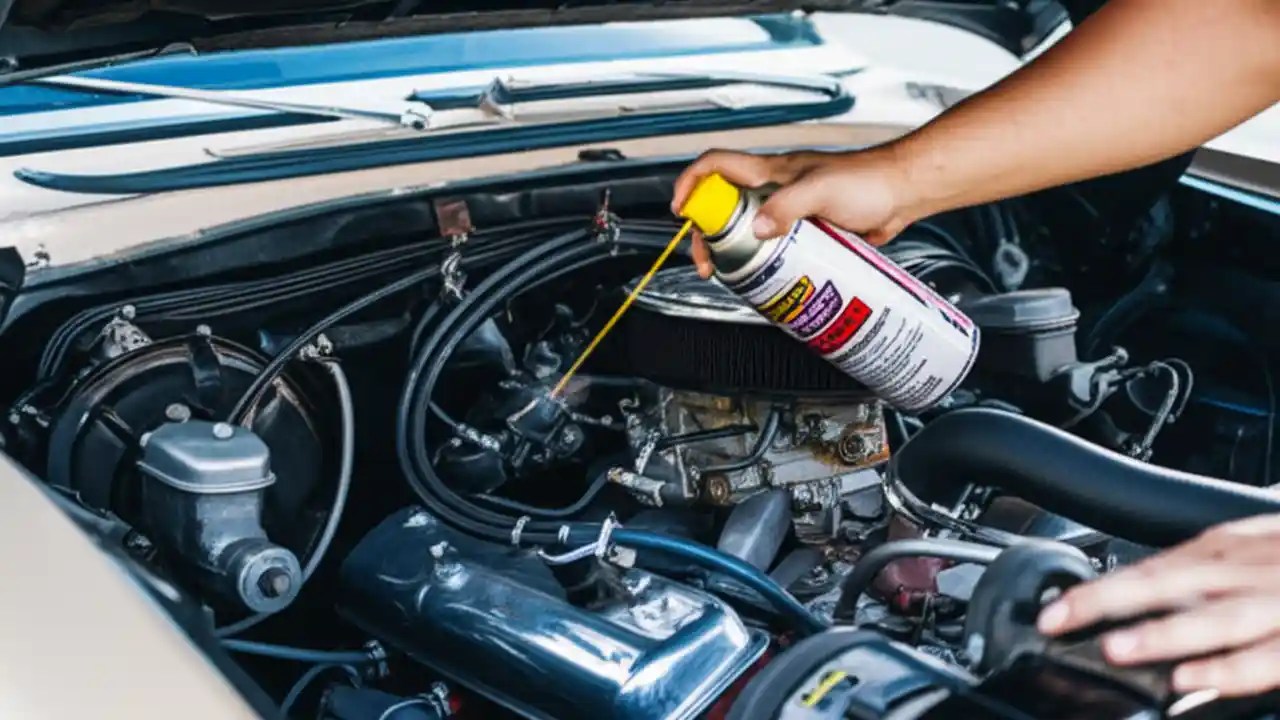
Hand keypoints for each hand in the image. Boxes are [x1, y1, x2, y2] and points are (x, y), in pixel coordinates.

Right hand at [670, 147, 917, 277]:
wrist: (902, 192)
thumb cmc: (869, 181)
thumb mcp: (822, 190)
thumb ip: (788, 207)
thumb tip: (757, 230)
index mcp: (771, 171)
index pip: (716, 165)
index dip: (691, 183)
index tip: (680, 210)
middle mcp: (774, 188)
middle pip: (723, 207)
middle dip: (707, 233)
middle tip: (709, 262)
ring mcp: (789, 209)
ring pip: (746, 229)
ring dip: (733, 250)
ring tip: (732, 274)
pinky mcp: (806, 230)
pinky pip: (774, 245)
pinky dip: (763, 260)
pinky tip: (767, 277)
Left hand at [1037, 514, 1279, 697]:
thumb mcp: (1244, 549)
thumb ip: (1196, 570)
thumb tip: (1132, 593)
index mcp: (1225, 550)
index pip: (1149, 566)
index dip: (1097, 589)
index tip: (1049, 612)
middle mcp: (1245, 571)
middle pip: (1168, 582)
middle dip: (1109, 602)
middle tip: (1060, 621)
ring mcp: (1276, 603)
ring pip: (1216, 618)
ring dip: (1164, 634)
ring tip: (1117, 649)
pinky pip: (1266, 657)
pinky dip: (1228, 670)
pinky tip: (1191, 683)